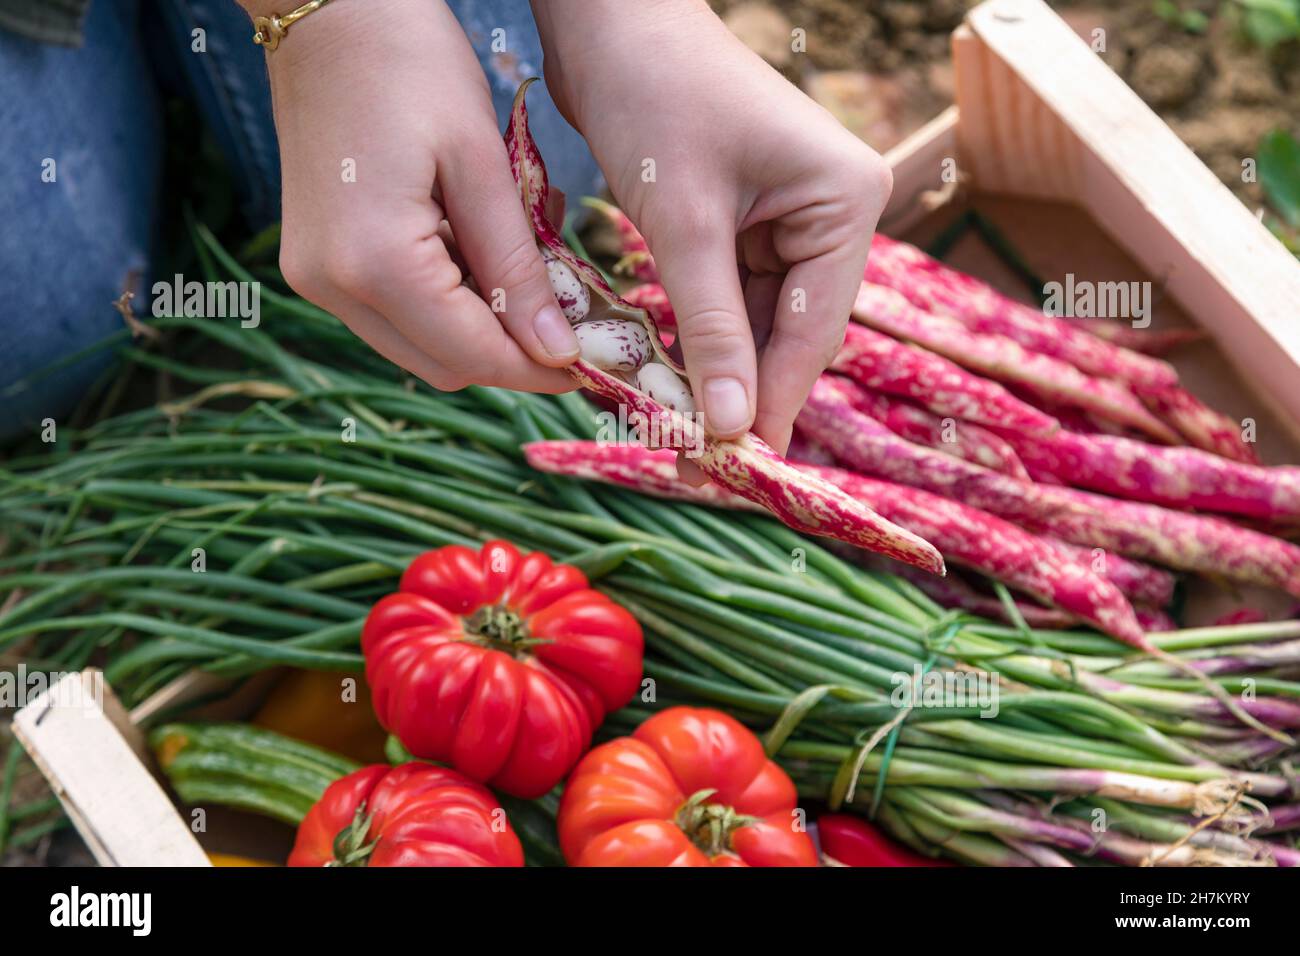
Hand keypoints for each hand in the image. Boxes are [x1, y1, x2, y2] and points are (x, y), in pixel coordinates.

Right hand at [243, 0, 578, 392]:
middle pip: (444, 365)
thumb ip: (518, 266)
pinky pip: (394, 312)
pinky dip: (445, 302)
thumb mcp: (483, 165)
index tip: (591, 364)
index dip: (538, 368)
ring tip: (526, 272)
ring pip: (418, 346)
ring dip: (479, 328)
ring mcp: (315, 278)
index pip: (473, 354)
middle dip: (511, 354)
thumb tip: (555, 351)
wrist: (326, 9)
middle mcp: (333, 287)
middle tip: (568, 320)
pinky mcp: (315, 262)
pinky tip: (479, 253)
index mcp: (375, 263)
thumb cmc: (410, 63)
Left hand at [532, 0, 891, 454]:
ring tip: (682, 444)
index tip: (741, 467)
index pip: (813, 328)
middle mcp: (832, 212)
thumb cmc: (653, 95)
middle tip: (703, 468)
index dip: (775, 402)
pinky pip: (729, 300)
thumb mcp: (684, 223)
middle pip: (791, 332)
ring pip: (757, 324)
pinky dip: (699, 340)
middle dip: (743, 396)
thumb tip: (730, 426)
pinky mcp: (748, 223)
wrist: (609, 21)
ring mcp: (791, 218)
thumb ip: (710, 327)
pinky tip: (673, 388)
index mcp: (846, 200)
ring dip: (717, 377)